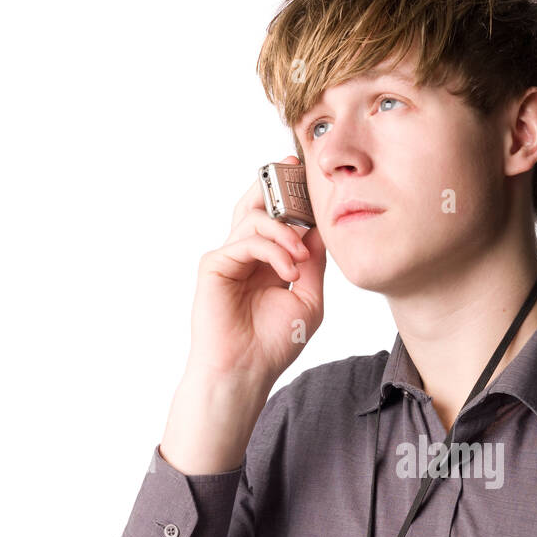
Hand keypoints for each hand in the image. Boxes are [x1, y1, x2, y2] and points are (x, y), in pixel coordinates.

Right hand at [188, 156, 327, 385]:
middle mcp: (247, 255)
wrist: (247, 370)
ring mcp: (229, 257)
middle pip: (258, 204)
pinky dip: (272, 250)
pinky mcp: (215, 264)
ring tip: (301, 256)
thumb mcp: (309, 299)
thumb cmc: (274, 343)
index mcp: (269, 261)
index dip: (295, 198)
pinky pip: (246, 241)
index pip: (280, 219)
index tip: (313, 180)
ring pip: (254, 218)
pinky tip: (289, 270)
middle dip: (278, 183)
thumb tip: (322, 229)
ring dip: (285, 231)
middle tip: (297, 167)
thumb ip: (313, 264)